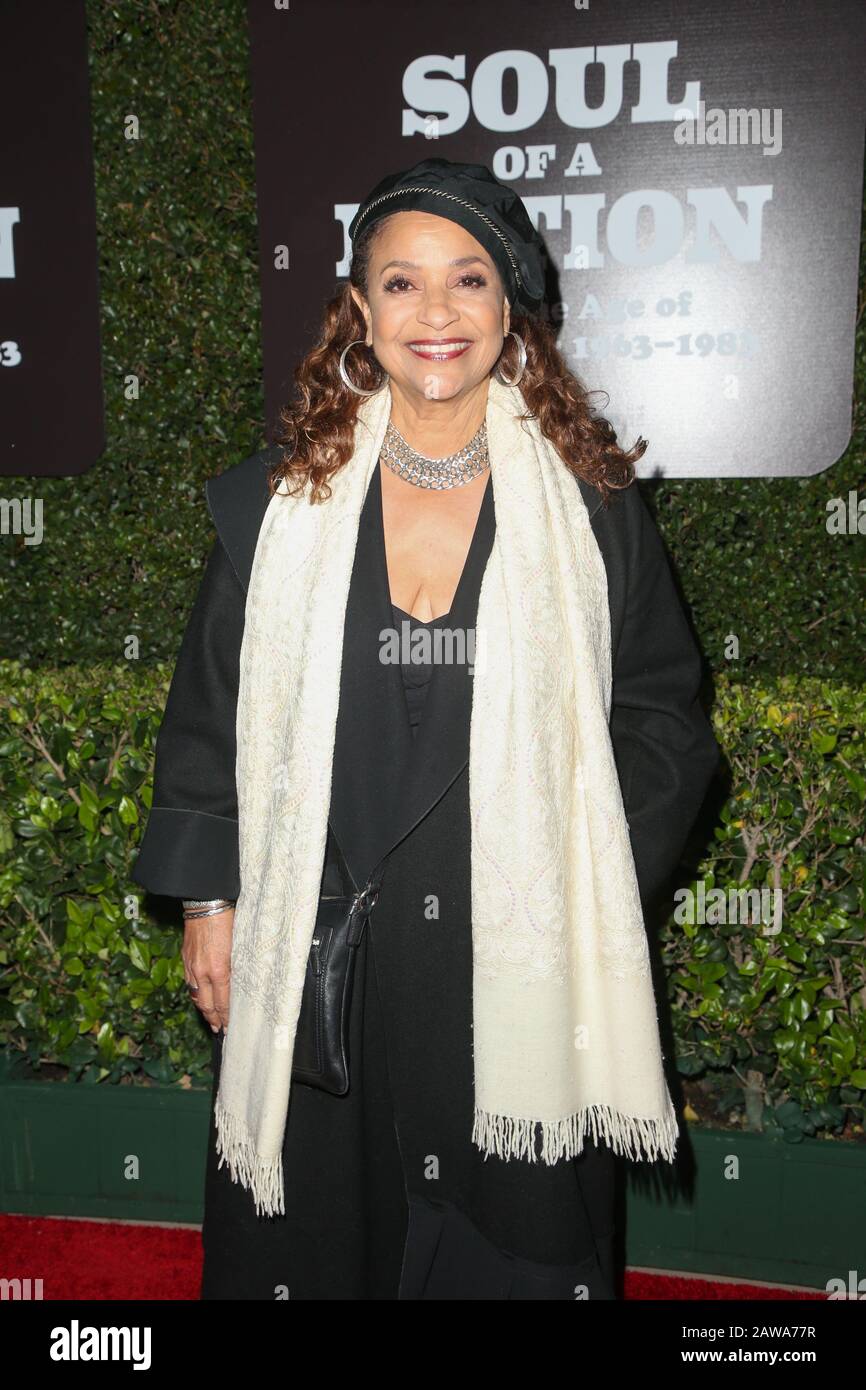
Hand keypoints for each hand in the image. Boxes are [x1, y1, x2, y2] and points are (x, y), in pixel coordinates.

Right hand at [183, 907, 233, 1033]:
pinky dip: (195, 994)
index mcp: (219, 970)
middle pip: (207, 1004)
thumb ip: (238, 967)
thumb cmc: (228, 921)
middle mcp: (203, 972)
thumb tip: (240, 984)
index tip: (230, 1027)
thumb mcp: (239, 946)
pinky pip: (189, 983)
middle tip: (220, 1030)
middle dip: (214, 1019)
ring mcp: (191, 966)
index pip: (223, 1002)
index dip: (226, 1017)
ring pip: (196, 995)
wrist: (205, 903)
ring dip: (203, 1010)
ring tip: (210, 1019)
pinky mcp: (185, 959)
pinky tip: (199, 998)